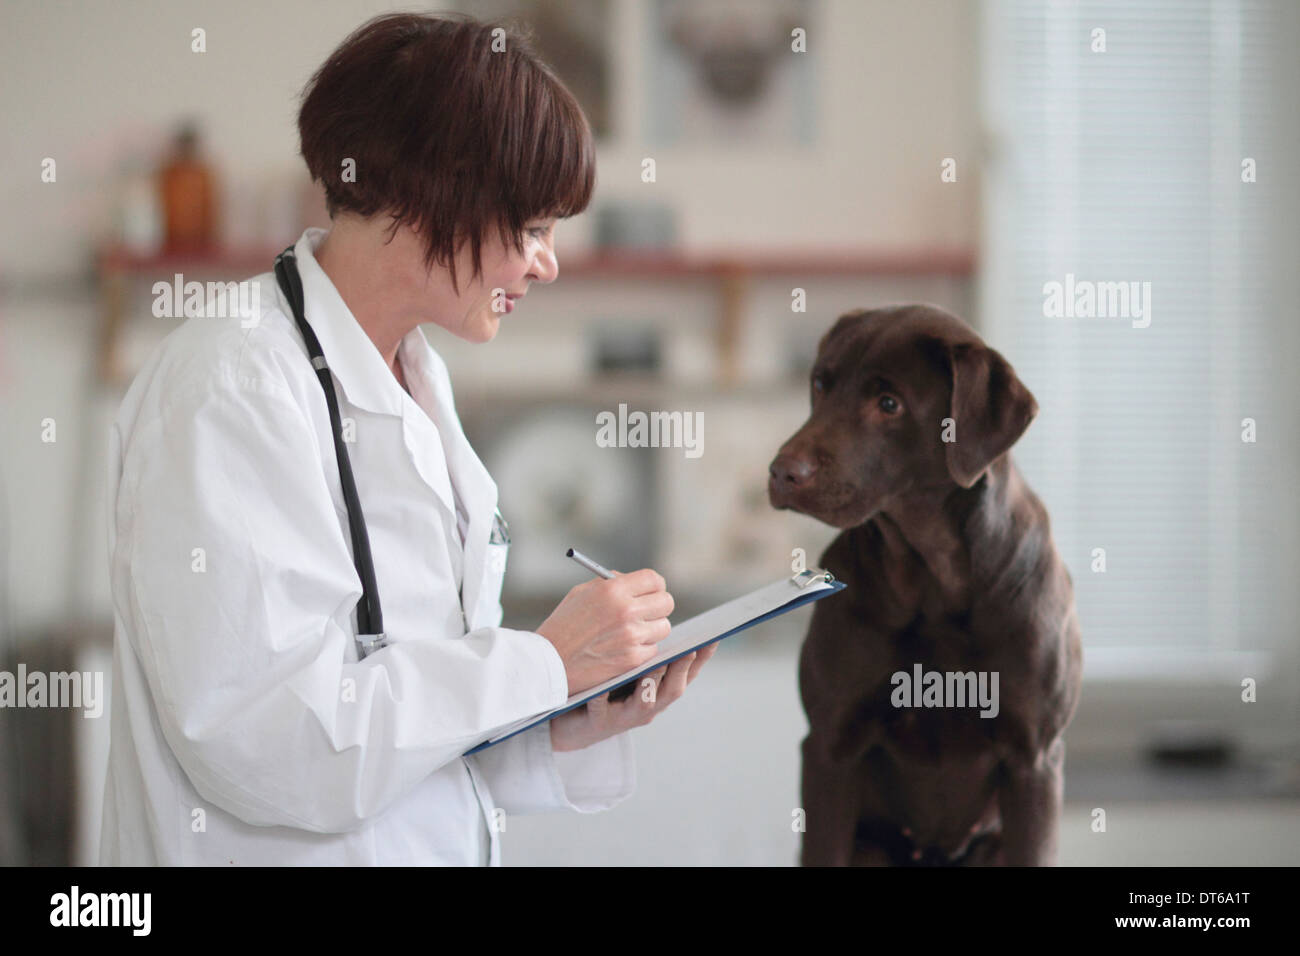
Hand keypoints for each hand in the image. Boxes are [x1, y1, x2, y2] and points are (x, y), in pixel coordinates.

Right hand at [536, 568, 673, 695]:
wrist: (548, 662)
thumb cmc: (563, 626)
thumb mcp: (582, 593)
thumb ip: (611, 584)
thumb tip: (635, 582)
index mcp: (613, 589)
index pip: (654, 579)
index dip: (655, 586)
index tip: (651, 592)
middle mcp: (626, 610)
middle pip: (666, 602)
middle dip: (658, 607)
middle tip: (648, 613)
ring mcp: (631, 636)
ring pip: (663, 627)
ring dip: (652, 630)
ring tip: (632, 633)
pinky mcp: (632, 659)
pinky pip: (653, 649)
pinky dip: (643, 649)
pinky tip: (625, 649)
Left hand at [550, 643, 718, 751]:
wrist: (567, 713)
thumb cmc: (601, 681)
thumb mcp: (626, 662)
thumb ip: (642, 641)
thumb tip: (657, 600)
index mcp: (656, 687)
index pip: (685, 671)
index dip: (701, 658)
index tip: (712, 638)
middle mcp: (647, 705)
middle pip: (673, 689)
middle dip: (682, 670)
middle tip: (688, 651)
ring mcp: (624, 716)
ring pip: (645, 704)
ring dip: (651, 685)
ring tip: (654, 665)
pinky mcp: (598, 723)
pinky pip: (601, 711)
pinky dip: (602, 699)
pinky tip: (599, 688)